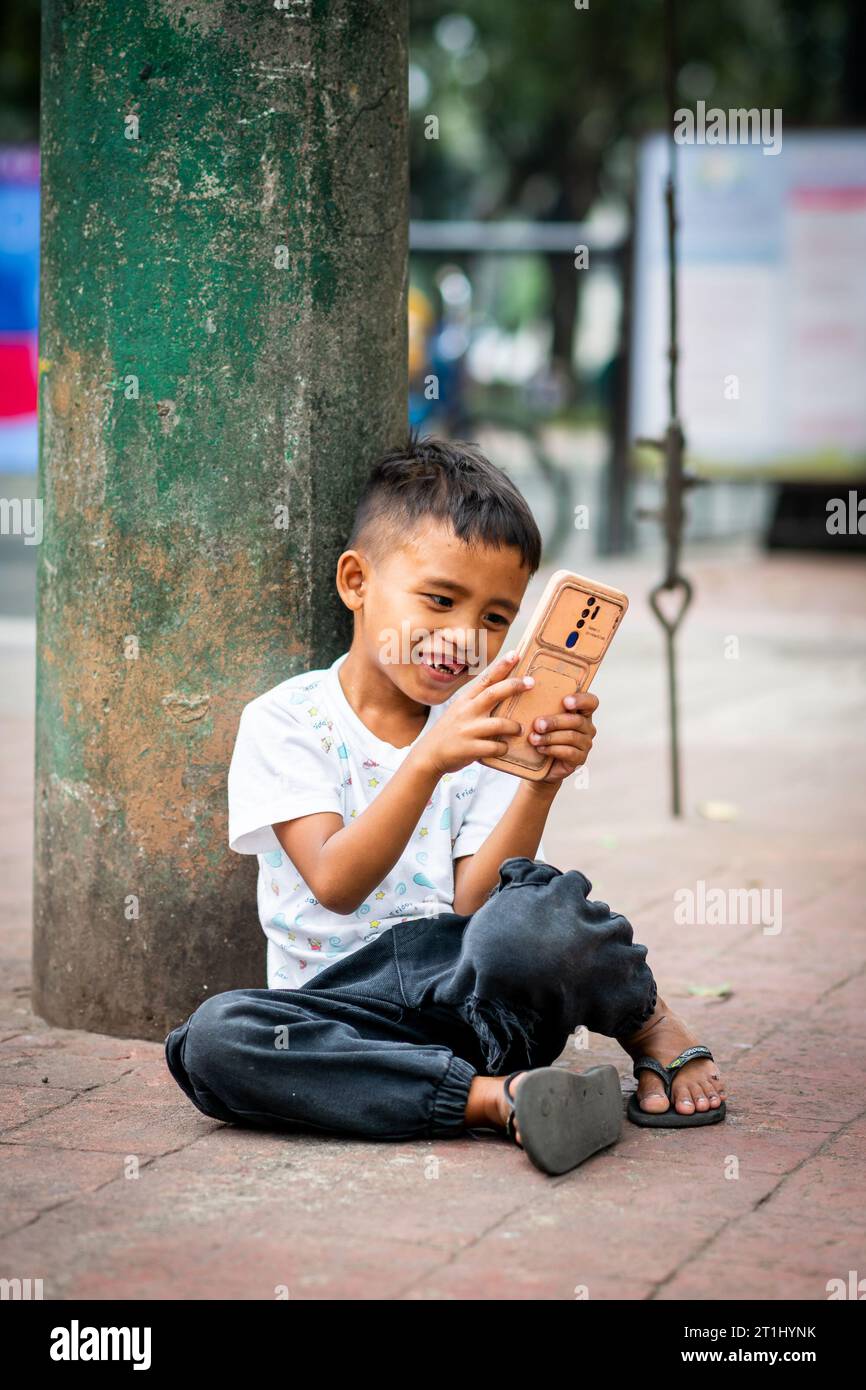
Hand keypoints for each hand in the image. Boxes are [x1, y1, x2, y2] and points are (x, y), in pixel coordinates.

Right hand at [414, 650, 532, 776]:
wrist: (429, 756)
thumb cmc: (449, 732)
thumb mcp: (459, 711)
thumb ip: (477, 702)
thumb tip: (503, 691)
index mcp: (465, 701)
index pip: (486, 679)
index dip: (501, 666)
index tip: (516, 654)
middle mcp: (466, 712)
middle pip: (493, 694)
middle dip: (513, 686)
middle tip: (531, 682)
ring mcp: (467, 730)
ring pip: (499, 723)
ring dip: (514, 726)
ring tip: (518, 729)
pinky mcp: (469, 749)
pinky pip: (495, 747)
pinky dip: (503, 748)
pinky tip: (504, 748)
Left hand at [528, 690, 598, 784]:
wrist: (541, 764)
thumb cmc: (542, 736)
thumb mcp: (542, 718)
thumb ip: (542, 705)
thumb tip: (525, 686)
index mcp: (581, 713)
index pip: (591, 702)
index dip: (581, 700)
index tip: (565, 702)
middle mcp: (587, 727)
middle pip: (576, 720)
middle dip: (555, 722)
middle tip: (537, 724)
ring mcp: (585, 743)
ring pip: (571, 736)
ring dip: (550, 737)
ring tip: (533, 738)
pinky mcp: (580, 759)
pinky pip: (569, 752)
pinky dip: (553, 749)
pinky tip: (541, 749)